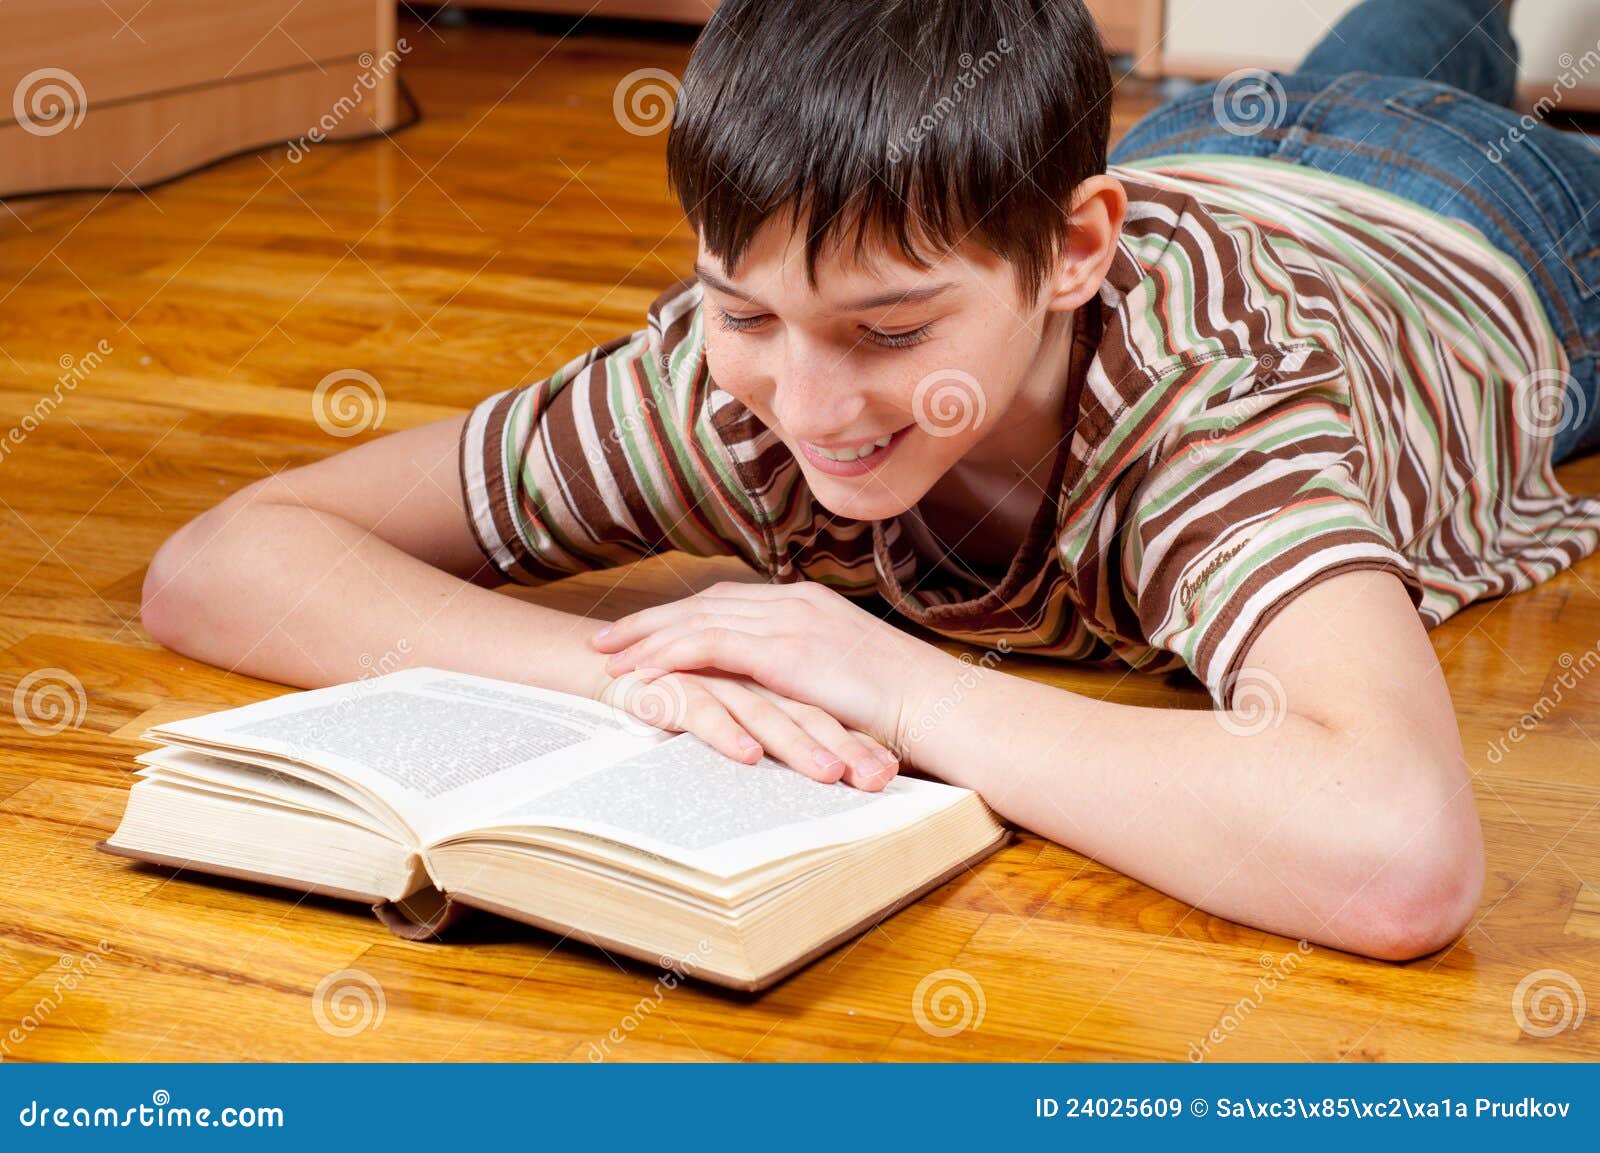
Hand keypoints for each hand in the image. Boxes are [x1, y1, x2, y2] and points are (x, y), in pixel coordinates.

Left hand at [590, 581, 957, 773]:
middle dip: (652, 619)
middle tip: (607, 638)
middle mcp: (793, 601)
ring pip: (697, 619)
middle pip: (704, 602)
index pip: (730, 602)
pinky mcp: (783, 648)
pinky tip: (637, 671)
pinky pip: (708, 645)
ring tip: (605, 656)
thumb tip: (791, 695)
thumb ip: (814, 675)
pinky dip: (668, 655)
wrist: (937, 704)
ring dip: (647, 637)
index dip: (684, 615)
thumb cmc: (906, 705)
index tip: (647, 630)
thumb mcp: (850, 680)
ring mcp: (788, 620)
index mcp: (808, 604)